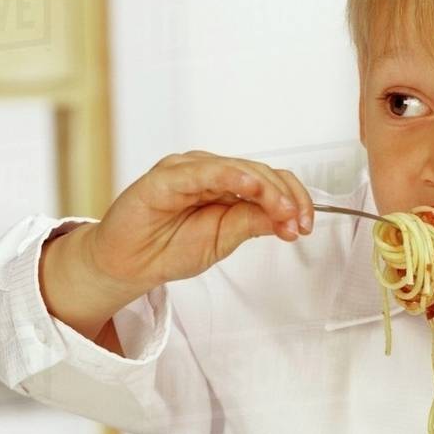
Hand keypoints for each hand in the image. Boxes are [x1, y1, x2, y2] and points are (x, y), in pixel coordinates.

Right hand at [84, 150, 316, 294]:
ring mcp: (189, 170)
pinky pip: (203, 171)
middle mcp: (211, 172)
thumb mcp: (223, 240)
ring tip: (283, 212)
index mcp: (228, 185)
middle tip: (298, 224)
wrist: (127, 265)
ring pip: (239, 169)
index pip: (271, 181)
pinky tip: (249, 186)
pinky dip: (230, 175)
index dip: (294, 199)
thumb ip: (252, 223)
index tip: (306, 225)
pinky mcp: (166, 176)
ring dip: (266, 189)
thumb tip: (289, 218)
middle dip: (285, 199)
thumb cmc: (170, 248)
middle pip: (261, 173)